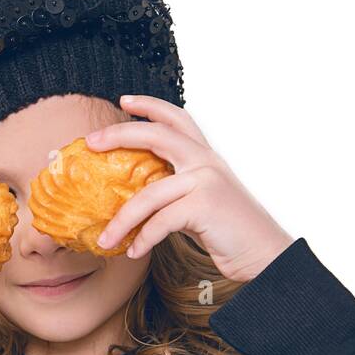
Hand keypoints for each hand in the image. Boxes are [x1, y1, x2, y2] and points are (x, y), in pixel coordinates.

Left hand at [90, 95, 294, 282]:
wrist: (264, 253)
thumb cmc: (228, 231)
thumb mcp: (200, 200)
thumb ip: (175, 189)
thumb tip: (134, 193)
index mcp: (205, 156)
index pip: (177, 118)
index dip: (150, 105)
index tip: (124, 101)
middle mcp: (206, 161)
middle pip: (156, 135)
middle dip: (119, 134)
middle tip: (90, 143)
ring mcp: (206, 180)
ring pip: (148, 194)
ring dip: (121, 221)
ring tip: (105, 239)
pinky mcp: (204, 205)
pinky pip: (159, 221)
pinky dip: (143, 239)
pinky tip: (135, 251)